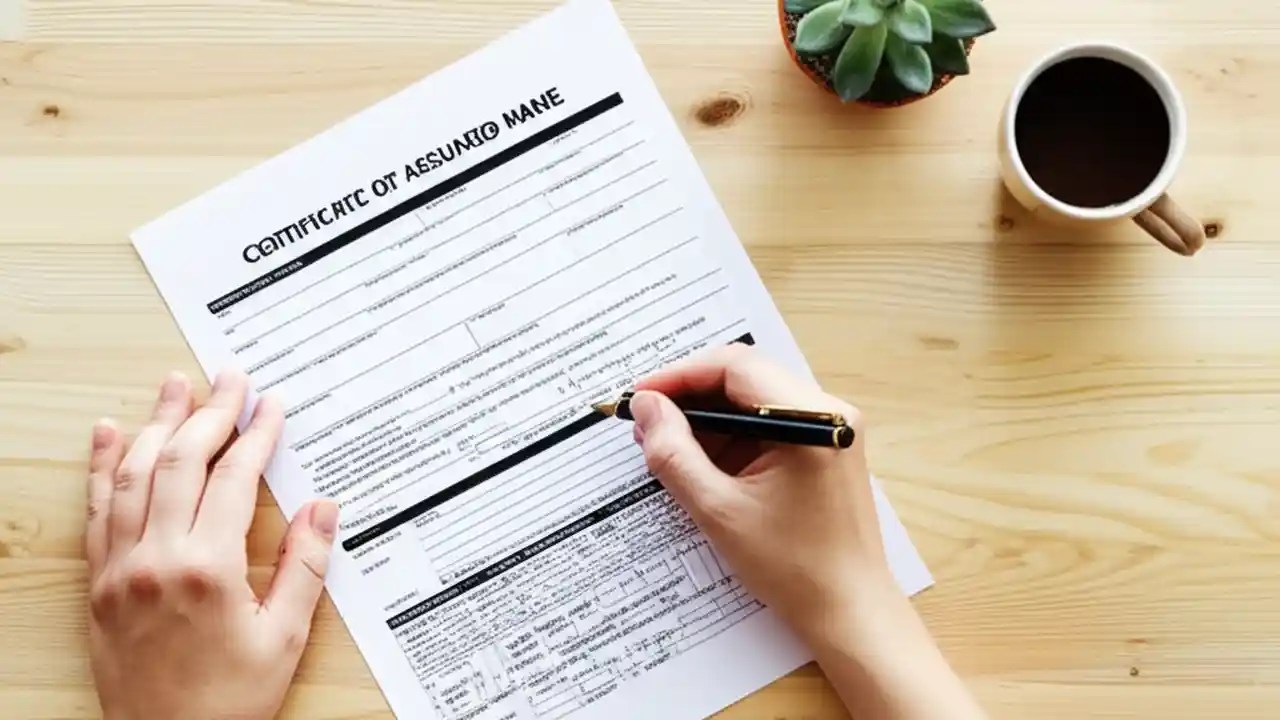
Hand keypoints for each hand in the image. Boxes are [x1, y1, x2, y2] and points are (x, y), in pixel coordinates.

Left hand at [85, 370, 337, 719]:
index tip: (272, 407)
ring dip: (157, 424)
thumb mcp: (285, 638)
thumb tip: (322, 508)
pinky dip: (101, 467)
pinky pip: (96, 511)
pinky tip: (108, 435)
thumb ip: (305, 567)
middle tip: (229, 378)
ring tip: (175, 386)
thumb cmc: (229, 701)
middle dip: (209, 413)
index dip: (256, 435)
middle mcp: (156, 559)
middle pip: (181, 463)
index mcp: (208, 569)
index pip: (233, 479)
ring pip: (133, 476)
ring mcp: (121, 568)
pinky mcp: (100, 583)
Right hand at [632, 344, 987, 719]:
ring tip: (665, 448)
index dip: (679, 376)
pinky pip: (767, 426)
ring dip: (707, 420)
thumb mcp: (719, 510)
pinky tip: (699, 463)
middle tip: (646, 424)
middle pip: (744, 379)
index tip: (641, 397)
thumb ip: (674, 453)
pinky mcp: (823, 449)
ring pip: (752, 402)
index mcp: (812, 417)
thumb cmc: (794, 569)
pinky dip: (730, 438)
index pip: (735, 366)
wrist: (849, 611)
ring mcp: (829, 428)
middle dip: (690, 398)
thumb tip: (646, 407)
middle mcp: (827, 410)